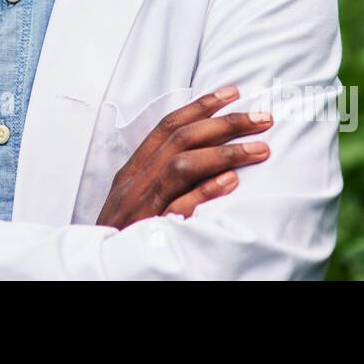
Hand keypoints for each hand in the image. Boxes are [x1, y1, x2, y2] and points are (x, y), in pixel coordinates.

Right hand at [95, 85, 271, 228]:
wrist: (101, 270)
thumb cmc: (124, 234)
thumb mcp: (135, 198)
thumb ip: (161, 176)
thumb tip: (204, 157)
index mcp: (133, 171)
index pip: (167, 126)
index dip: (200, 106)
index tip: (233, 92)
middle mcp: (136, 182)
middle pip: (181, 139)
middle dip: (225, 123)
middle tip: (263, 117)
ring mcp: (142, 205)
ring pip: (181, 166)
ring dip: (225, 153)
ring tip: (260, 148)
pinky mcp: (151, 230)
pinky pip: (179, 207)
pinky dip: (205, 191)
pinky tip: (231, 182)